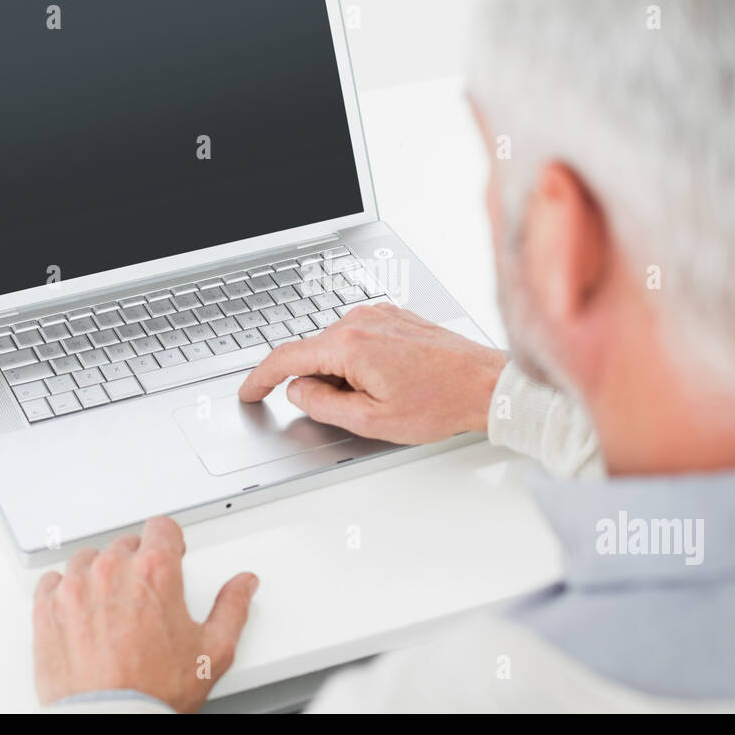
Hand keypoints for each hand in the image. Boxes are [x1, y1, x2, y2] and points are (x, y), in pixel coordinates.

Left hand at [33, 517, 257, 712]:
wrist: (111, 721)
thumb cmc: (154, 691)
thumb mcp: (212, 651)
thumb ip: (232, 608)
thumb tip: (243, 585)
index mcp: (155, 572)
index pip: (161, 527)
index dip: (170, 542)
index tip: (170, 556)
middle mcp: (112, 571)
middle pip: (126, 544)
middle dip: (137, 563)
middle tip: (145, 595)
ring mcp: (75, 589)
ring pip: (88, 560)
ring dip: (99, 575)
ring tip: (111, 605)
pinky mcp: (46, 610)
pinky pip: (52, 582)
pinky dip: (64, 591)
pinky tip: (79, 611)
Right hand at [237, 303, 507, 443]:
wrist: (484, 384)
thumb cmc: (440, 402)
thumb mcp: (371, 420)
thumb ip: (323, 405)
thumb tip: (299, 392)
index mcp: (350, 344)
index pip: (286, 357)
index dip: (260, 378)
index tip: (250, 392)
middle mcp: (361, 320)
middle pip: (313, 353)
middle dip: (319, 384)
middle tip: (353, 410)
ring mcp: (378, 314)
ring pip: (336, 347)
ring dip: (343, 375)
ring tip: (384, 397)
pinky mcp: (393, 316)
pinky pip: (358, 339)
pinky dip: (359, 363)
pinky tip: (390, 382)